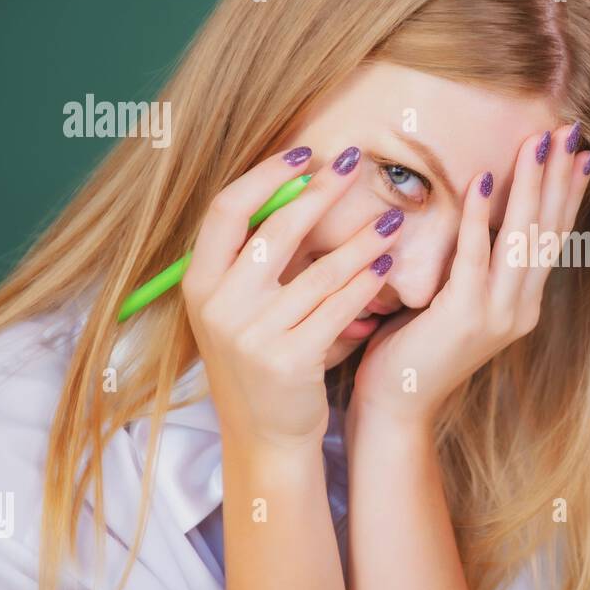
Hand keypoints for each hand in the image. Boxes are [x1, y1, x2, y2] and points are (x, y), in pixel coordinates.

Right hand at [181, 146, 402, 453]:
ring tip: (389, 219)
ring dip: (358, 240)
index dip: (266, 175)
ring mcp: (252, 335)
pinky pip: (337, 309)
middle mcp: (219, 306)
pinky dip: (365, 282)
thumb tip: (306, 188)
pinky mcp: (288, 361)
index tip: (305, 152)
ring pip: (317, 271)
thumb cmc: (262, 360)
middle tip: (352, 163)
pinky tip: (387, 264)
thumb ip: (260, 260)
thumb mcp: (240, 309)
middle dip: (319, 191)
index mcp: (200, 284)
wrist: (266, 437)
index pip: (227, 210)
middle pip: (274, 230)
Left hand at [349, 122, 589, 433]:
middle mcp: (521, 307)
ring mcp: (498, 313)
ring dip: (531, 184)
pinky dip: (481, 214)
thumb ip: (474, 266)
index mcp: (523, 303)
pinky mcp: (466, 315)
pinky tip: (483, 178)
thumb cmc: (414, 349)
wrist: (397, 407)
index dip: (568, 192)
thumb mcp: (454, 300)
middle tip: (569, 129)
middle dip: (558, 176)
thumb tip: (478, 215)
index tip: (579, 151)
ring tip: (537, 142)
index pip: (553, 237)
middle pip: (547, 229)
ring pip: (522, 236)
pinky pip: (476, 254)